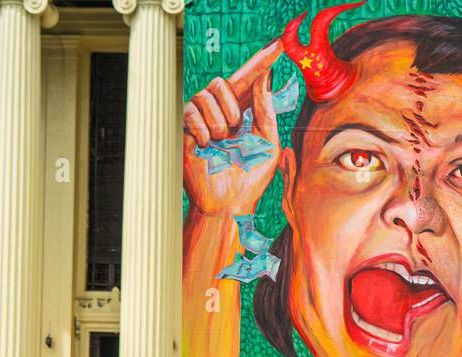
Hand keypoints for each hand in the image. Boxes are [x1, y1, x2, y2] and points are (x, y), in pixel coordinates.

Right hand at [183, 40, 282, 217]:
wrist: (230, 204)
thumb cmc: (250, 179)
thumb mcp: (268, 144)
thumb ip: (266, 112)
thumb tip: (265, 81)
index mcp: (240, 113)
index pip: (248, 81)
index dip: (261, 62)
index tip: (278, 46)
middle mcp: (218, 113)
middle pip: (219, 82)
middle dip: (230, 105)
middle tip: (235, 129)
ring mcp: (199, 121)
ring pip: (204, 94)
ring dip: (218, 120)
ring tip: (221, 142)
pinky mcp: (183, 131)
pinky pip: (189, 112)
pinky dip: (202, 129)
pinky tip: (206, 146)